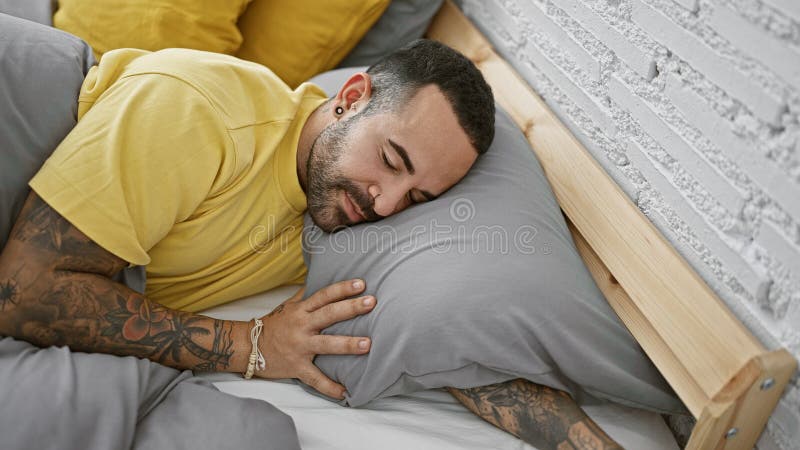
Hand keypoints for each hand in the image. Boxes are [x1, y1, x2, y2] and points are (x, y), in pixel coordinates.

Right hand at [256, 279, 374, 398]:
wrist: (248, 347)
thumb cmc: (272, 325)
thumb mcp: (287, 306)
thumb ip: (305, 294)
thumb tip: (318, 276)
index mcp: (301, 310)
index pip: (324, 295)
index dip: (342, 288)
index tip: (361, 283)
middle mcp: (301, 326)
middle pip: (328, 315)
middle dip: (350, 308)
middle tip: (371, 303)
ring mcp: (300, 347)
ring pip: (326, 344)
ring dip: (347, 344)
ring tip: (367, 344)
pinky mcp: (297, 367)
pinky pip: (314, 378)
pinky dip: (329, 387)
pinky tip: (345, 392)